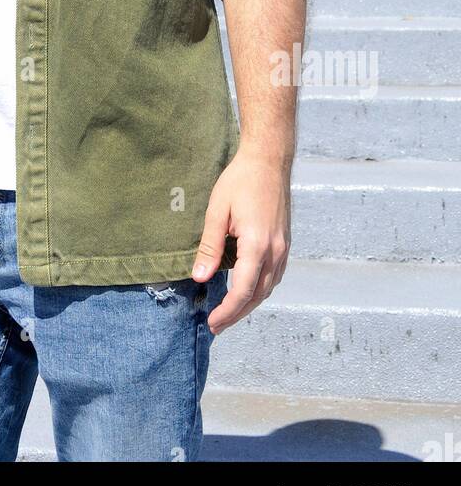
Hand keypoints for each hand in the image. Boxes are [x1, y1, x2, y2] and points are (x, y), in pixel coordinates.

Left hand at [190, 146, 291, 334]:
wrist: (269, 160)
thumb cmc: (241, 181)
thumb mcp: (217, 211)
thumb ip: (209, 246)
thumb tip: (199, 277)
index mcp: (257, 245)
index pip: (243, 291)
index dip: (227, 311)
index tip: (211, 322)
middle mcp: (275, 251)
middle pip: (258, 295)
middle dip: (237, 314)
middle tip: (216, 325)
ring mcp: (284, 248)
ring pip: (269, 288)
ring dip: (249, 304)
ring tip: (229, 312)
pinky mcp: (285, 243)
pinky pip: (275, 276)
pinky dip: (260, 289)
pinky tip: (247, 289)